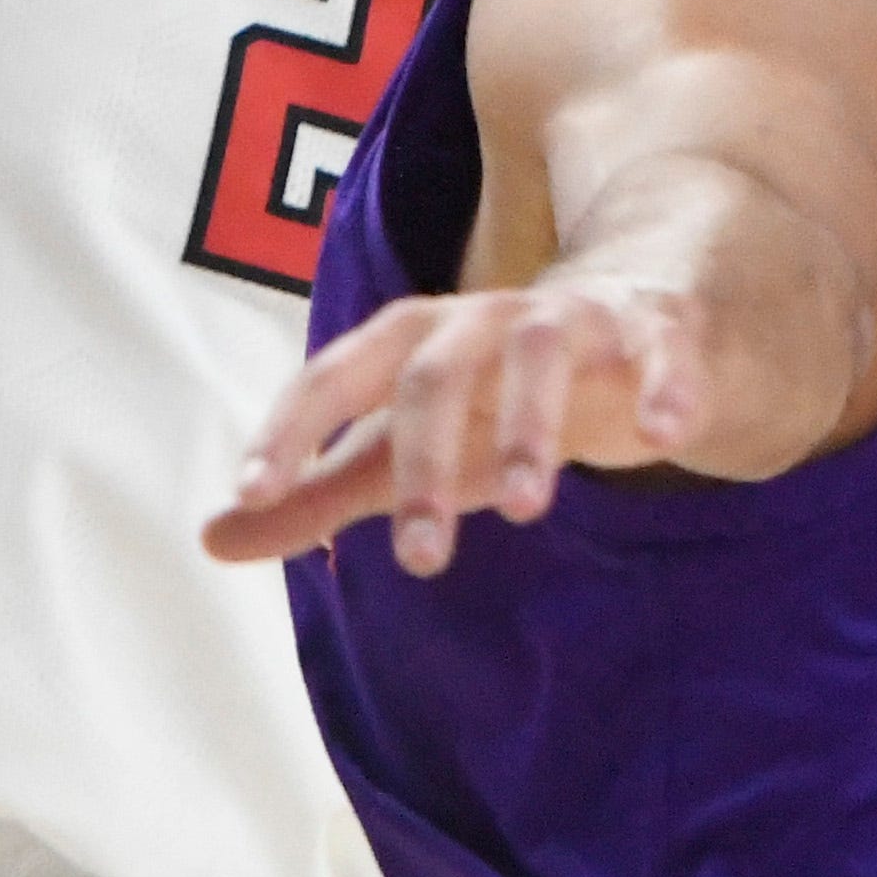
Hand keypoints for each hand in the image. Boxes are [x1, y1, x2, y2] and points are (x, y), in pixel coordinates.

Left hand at [203, 277, 709, 574]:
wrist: (618, 322)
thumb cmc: (490, 396)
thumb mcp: (402, 444)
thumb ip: (316, 491)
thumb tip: (210, 537)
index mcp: (415, 339)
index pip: (337, 372)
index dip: (292, 426)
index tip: (251, 490)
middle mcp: (484, 317)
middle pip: (436, 371)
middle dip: (425, 459)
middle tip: (420, 560)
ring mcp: (571, 316)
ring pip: (543, 348)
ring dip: (531, 422)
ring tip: (526, 509)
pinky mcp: (653, 328)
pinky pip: (660, 344)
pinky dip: (662, 380)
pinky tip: (666, 431)